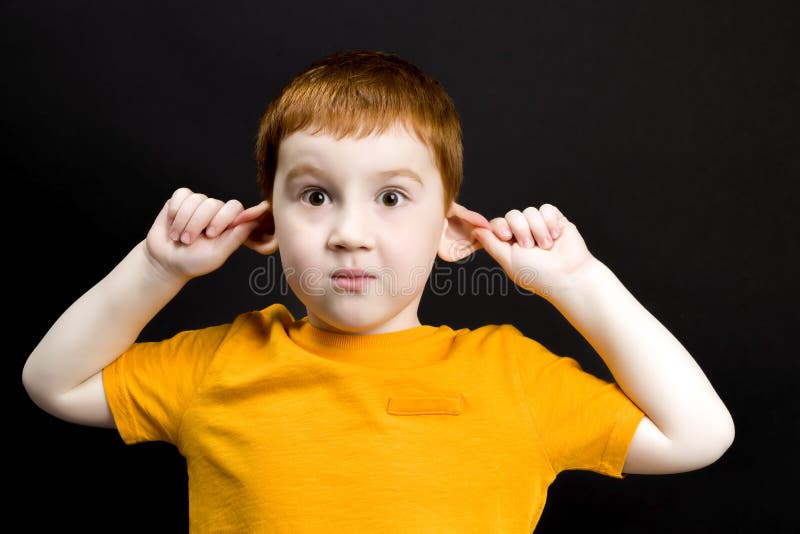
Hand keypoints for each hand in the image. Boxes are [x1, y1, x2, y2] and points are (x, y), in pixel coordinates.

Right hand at [144, 187, 270, 280]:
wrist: (165, 261)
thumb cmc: (193, 262)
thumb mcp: (217, 254)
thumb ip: (236, 237)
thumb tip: (255, 221)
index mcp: (229, 224)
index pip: (234, 207)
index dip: (223, 218)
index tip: (210, 235)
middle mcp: (215, 212)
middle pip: (213, 203)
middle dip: (197, 223)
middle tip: (187, 241)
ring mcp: (198, 204)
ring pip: (196, 199)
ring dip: (183, 220)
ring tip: (178, 237)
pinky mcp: (181, 200)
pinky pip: (181, 194)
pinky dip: (175, 210)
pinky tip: (171, 223)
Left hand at [470, 204, 595, 297]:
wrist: (568, 275)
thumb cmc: (538, 274)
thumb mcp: (508, 260)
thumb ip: (491, 243)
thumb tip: (475, 229)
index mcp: (510, 243)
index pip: (497, 224)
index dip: (500, 227)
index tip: (507, 237)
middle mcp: (524, 233)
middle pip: (513, 215)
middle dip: (521, 230)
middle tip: (530, 247)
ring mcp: (540, 226)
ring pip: (530, 211)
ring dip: (538, 230)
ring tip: (547, 246)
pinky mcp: (556, 220)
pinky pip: (546, 209)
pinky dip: (550, 222)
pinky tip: (556, 236)